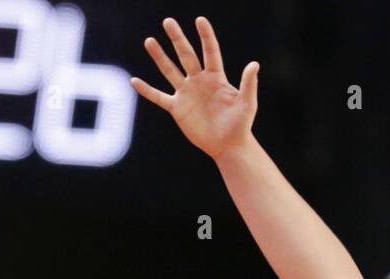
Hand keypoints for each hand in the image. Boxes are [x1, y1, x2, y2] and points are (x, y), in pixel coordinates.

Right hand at [132, 16, 258, 159]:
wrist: (228, 146)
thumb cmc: (240, 125)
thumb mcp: (247, 103)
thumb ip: (248, 83)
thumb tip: (254, 64)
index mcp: (216, 77)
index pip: (210, 52)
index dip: (206, 36)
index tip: (200, 20)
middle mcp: (199, 81)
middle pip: (186, 55)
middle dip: (177, 39)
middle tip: (168, 21)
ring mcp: (186, 93)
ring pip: (170, 71)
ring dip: (159, 56)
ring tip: (149, 41)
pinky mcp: (177, 108)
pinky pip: (159, 97)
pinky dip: (147, 90)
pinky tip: (134, 81)